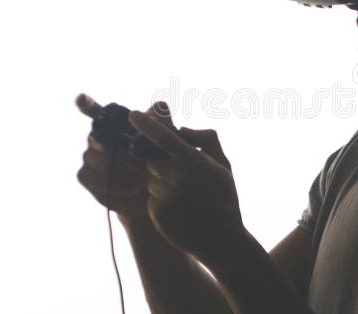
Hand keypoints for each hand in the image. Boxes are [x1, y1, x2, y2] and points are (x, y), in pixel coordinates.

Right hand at [75, 94, 173, 221]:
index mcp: (114, 123)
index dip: (87, 103)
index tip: (81, 97)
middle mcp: (96, 136)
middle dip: (121, 154)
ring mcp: (87, 155)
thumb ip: (162, 122)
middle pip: (100, 141)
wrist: (152, 192)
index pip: (94, 108)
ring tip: (141, 180)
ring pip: (95, 160)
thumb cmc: (158, 158)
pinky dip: (113, 185)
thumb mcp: (165, 139)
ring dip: (120, 172)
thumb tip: (160, 106)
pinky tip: (131, 188)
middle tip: (141, 164)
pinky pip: (91, 178)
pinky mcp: (85, 175)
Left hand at [127, 111, 245, 268]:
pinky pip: (150, 198)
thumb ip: (207, 139)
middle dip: (161, 163)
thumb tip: (182, 128)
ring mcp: (166, 197)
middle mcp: (178, 178)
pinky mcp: (156, 214)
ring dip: (161, 183)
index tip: (133, 115)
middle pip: (153, 160)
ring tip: (184, 197)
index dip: (147, 125)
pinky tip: (179, 210)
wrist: (222, 241)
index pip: (165, 138)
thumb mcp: (225, 166)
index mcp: (195, 162)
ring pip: (150, 179)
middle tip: (182, 176)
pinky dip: (160, 201)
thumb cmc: (224, 199)